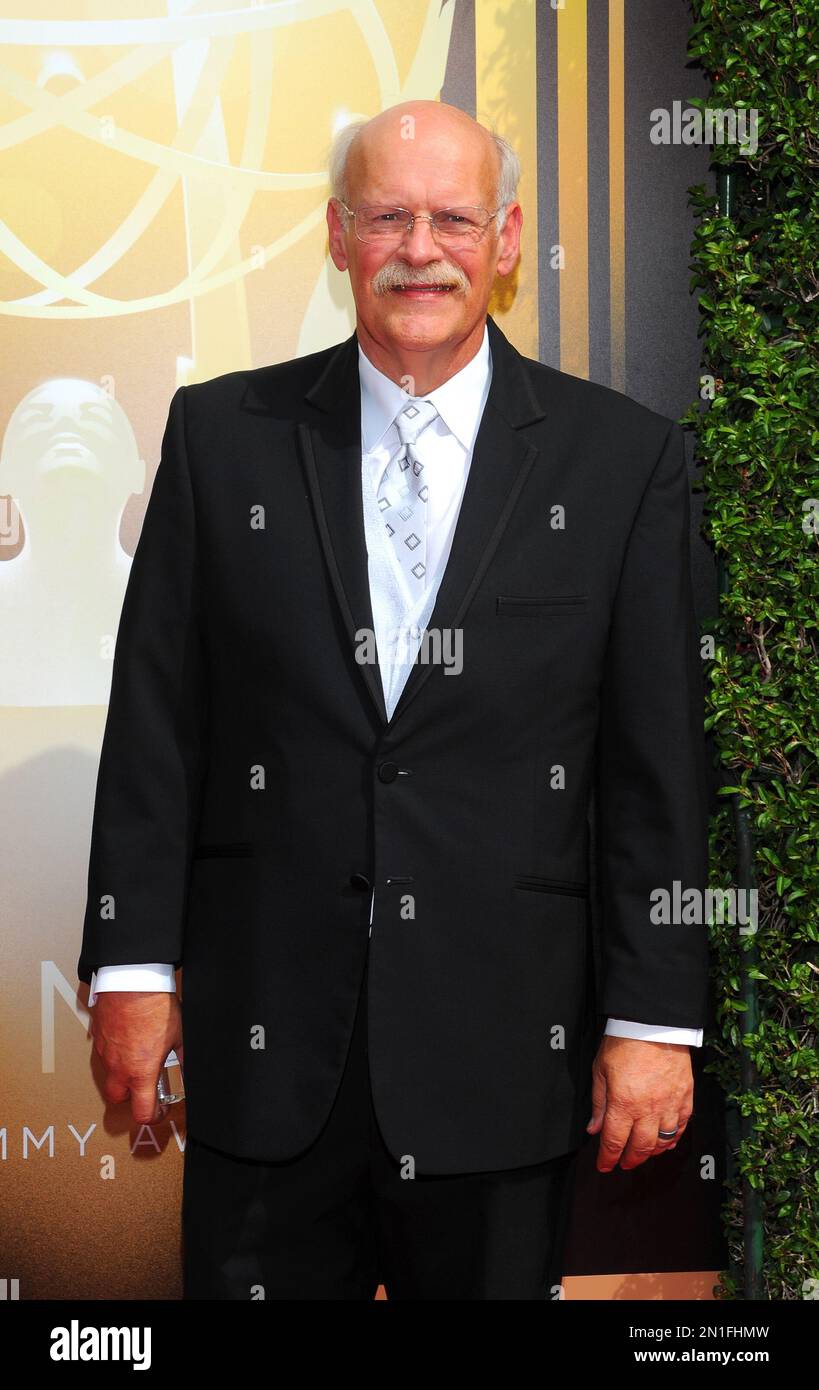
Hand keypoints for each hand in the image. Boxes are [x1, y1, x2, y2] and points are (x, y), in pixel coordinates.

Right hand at [89, 991, 182, 1124]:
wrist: (132, 981)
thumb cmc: (155, 1006)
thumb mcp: (179, 1035)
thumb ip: (185, 1057)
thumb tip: (194, 1069)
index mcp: (140, 1072)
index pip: (142, 1112)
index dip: (154, 1116)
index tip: (161, 1109)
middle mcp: (119, 1067)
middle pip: (118, 1099)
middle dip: (131, 1097)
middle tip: (146, 1085)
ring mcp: (105, 1053)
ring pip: (109, 1075)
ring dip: (122, 1073)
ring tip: (138, 1056)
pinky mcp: (98, 1037)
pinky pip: (104, 1054)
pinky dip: (114, 1053)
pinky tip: (128, 1039)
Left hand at [587, 1034, 692, 1172]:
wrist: (653, 1024)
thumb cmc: (624, 1043)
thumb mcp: (600, 1071)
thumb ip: (598, 1103)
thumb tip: (594, 1127)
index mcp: (623, 1103)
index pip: (614, 1141)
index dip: (608, 1158)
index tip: (604, 1165)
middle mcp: (648, 1109)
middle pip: (640, 1147)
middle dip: (630, 1160)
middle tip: (623, 1163)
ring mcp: (669, 1105)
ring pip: (663, 1141)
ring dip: (652, 1152)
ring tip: (643, 1153)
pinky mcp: (685, 1097)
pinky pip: (682, 1127)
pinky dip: (674, 1138)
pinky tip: (667, 1141)